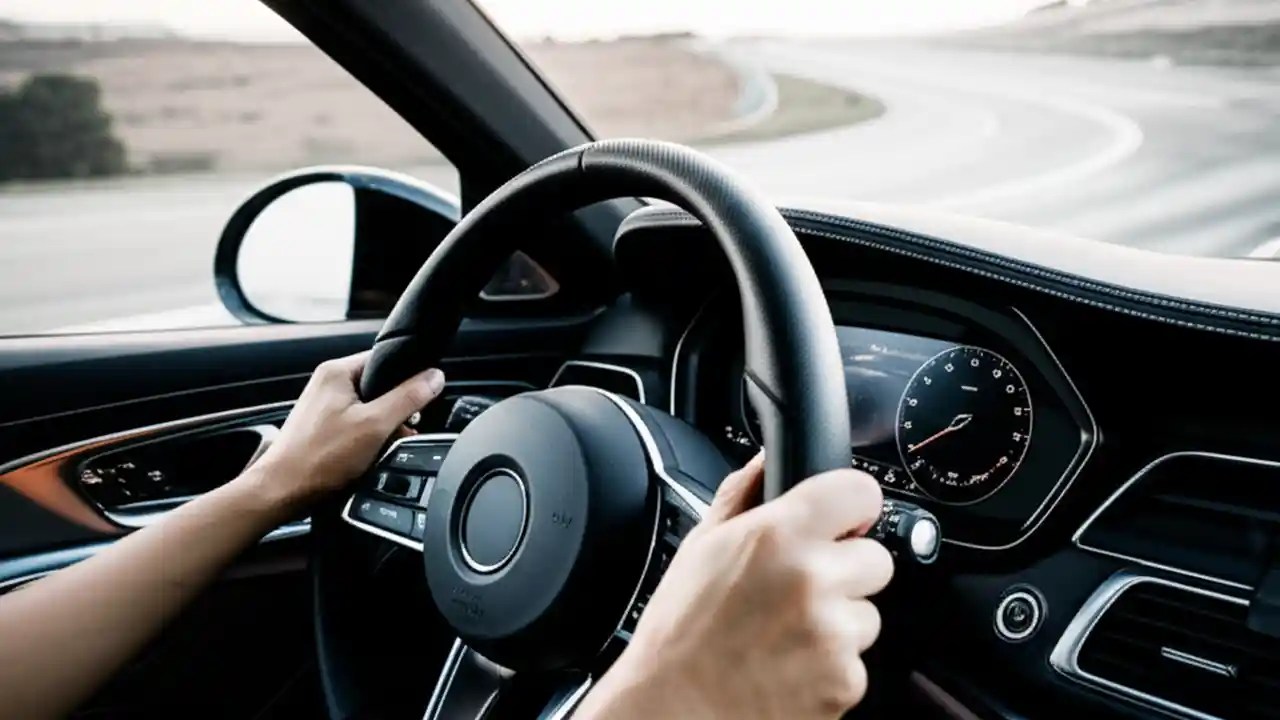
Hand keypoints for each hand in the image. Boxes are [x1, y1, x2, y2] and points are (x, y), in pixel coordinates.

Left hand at [243, 351, 444, 514]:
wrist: (282, 491)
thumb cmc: (319, 458)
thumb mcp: (375, 425)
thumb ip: (408, 398)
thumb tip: (434, 377)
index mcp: (337, 372)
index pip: (384, 360)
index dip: (406, 379)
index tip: (418, 400)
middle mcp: (327, 384)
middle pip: (378, 386)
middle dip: (395, 409)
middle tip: (400, 429)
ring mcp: (322, 406)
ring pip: (368, 407)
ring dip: (382, 426)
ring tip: (383, 446)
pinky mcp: (321, 427)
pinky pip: (355, 423)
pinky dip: (367, 437)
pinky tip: (368, 454)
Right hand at [576, 452, 893, 719]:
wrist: (674, 710)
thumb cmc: (680, 631)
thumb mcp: (701, 545)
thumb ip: (743, 493)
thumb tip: (767, 459)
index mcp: (779, 535)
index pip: (860, 493)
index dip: (851, 507)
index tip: (840, 521)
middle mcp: (814, 580)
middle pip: (876, 558)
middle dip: (845, 571)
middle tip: (799, 590)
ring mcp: (834, 635)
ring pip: (868, 614)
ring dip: (839, 622)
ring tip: (785, 634)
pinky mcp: (846, 682)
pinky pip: (857, 662)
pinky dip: (831, 666)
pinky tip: (789, 666)